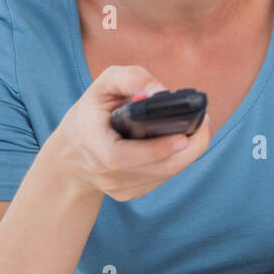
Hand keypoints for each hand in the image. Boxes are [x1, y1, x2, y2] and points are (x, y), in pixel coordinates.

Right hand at [52, 65, 210, 201]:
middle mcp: (103, 172)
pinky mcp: (128, 194)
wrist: (69, 154)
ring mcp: (116, 187)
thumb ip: (131, 78)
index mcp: (90, 142)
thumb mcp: (102, 86)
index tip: (183, 135)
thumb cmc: (91, 113)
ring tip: (197, 128)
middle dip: (188, 149)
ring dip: (187, 153)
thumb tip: (162, 92)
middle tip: (203, 123)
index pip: (122, 156)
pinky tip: (179, 143)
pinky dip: (175, 161)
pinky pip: (160, 179)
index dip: (155, 149)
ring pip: (164, 175)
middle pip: (157, 169)